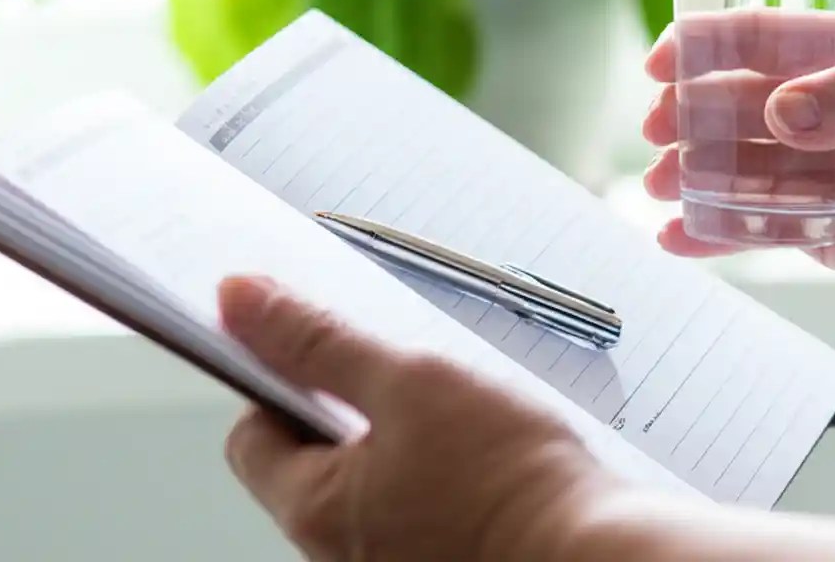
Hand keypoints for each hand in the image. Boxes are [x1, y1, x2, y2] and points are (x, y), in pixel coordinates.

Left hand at [218, 276, 617, 561]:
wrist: (598, 553)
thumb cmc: (508, 476)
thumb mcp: (409, 382)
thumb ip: (319, 340)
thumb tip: (236, 299)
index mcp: (316, 510)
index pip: (253, 434)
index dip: (278, 379)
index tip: (321, 345)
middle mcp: (344, 551)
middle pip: (314, 456)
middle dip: (349, 401)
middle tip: (402, 367)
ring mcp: (399, 559)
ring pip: (374, 476)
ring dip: (401, 430)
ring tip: (455, 407)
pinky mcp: (447, 556)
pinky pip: (420, 499)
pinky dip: (439, 464)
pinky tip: (484, 445)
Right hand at [642, 14, 834, 337]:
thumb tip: (781, 112)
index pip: (758, 38)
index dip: (702, 45)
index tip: (660, 65)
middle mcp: (821, 110)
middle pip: (731, 102)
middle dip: (686, 114)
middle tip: (656, 133)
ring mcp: (812, 168)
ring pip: (732, 164)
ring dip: (691, 172)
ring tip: (662, 186)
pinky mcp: (811, 223)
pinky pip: (748, 223)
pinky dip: (710, 231)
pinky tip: (677, 237)